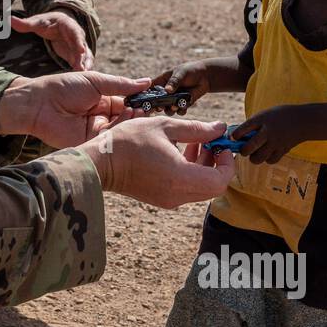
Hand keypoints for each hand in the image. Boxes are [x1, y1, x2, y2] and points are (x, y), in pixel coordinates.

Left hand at [0, 71, 147, 148]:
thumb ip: (120, 84)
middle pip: (126, 118)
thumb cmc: (64, 87)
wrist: (39, 103)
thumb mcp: (96, 81)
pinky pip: (109, 139)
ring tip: (137, 113)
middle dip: (137, 114)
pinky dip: (118, 132)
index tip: (151, 100)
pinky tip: (125, 123)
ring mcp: (96, 130)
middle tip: (147, 109)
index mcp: (103, 101)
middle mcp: (102, 117)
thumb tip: (146, 82)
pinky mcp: (90, 142)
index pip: (127, 103)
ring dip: (129, 122)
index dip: (138, 102)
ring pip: (120, 129)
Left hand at [10, 11, 92, 70]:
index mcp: (68, 26)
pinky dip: (82, 70)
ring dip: (85, 66)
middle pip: (82, 47)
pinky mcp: (77, 55)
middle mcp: (77, 36)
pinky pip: (82, 63)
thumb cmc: (47, 22)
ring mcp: (79, 46)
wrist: (57, 24)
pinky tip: (81, 80)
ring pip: (85, 56)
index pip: (75, 33)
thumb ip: (25, 23)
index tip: (81, 49)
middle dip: (83, 58)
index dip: (79, 41)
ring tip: (84, 76)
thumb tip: (9, 20)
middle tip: (83, 69)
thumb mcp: (37, 22)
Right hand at [84, 116, 234, 208]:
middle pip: (213, 186)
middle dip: (217, 163)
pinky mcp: (160, 199)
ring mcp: (168, 200)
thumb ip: (196, 129)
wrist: (99, 163)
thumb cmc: (128, 141)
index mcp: (181, 177)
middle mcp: (178, 194)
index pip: (221, 180)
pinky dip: (190, 173)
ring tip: (194, 143)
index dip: (227, 162)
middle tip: (209, 141)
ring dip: (204, 167)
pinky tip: (179, 152)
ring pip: (201, 188)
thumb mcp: (164, 127)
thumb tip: (221, 128)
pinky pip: (186, 189)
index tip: (221, 144)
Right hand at [151, 60, 211, 108]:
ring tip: (174, 107)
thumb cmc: (190, 71)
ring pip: (168, 108)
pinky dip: (181, 111)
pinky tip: (183, 108)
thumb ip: (174, 82)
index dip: (147, 95)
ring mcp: (174, 99)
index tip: (147, 100)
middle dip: (158, 106)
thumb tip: (167, 90)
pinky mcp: (183, 104)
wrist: (205, 77)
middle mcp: (166, 93)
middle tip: (160, 107)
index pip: (150, 89)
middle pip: (157, 102)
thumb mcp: (181, 73)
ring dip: (170, 110)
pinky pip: (179, 111)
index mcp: (162, 82)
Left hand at [237, 105, 311, 163]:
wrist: (303, 120)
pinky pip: (270, 160)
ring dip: (253, 157)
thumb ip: (252, 124)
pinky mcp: (283, 150)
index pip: (244, 128)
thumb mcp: (265, 114)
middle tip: (243, 149)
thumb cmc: (279, 116)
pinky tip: (266, 154)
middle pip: (250, 147)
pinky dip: (266, 159)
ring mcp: (276, 142)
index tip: (234, 138)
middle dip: (243, 150)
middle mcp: (268, 131)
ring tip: (254, 153)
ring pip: (258, 157)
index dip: (235, 135)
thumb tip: (236, 137)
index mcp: (262, 119)